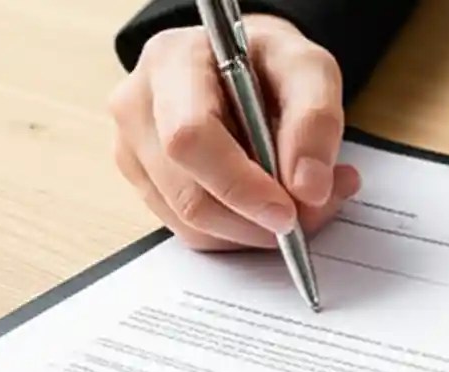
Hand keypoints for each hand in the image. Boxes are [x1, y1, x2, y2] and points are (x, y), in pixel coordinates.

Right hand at [108, 15, 359, 249]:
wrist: (240, 67)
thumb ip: (315, 120)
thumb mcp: (309, 68)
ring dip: (252, 231)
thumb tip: (309, 188)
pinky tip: (266, 205)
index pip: (190, 138)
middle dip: (255, 220)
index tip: (288, 211)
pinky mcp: (144, 185)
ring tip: (299, 205)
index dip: (240, 185)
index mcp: (172, 63)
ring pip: (190, 223)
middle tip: (308, 214)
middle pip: (188, 194)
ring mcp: (133, 150)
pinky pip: (192, 232)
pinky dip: (238, 232)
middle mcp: (138, 107)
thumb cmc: (269, 62)